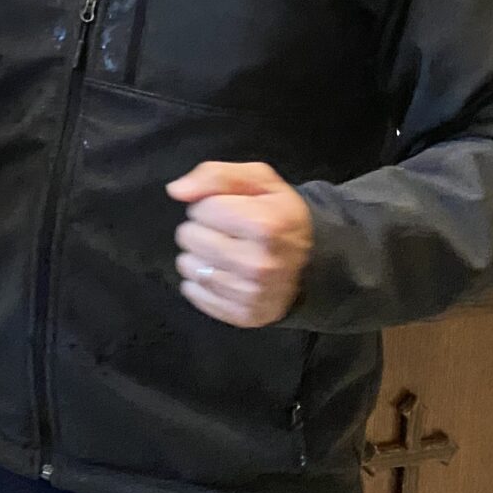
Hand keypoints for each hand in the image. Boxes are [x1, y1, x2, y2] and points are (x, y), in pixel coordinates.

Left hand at [167, 161, 313, 328]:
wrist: (315, 263)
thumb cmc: (279, 216)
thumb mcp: (259, 181)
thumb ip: (216, 176)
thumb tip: (177, 191)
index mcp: (266, 226)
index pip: (201, 209)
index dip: (209, 205)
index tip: (230, 211)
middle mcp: (259, 264)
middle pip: (189, 237)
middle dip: (202, 229)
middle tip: (226, 233)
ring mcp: (252, 294)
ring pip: (188, 266)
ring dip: (199, 255)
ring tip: (223, 252)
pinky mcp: (244, 315)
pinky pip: (194, 293)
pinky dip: (200, 282)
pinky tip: (221, 273)